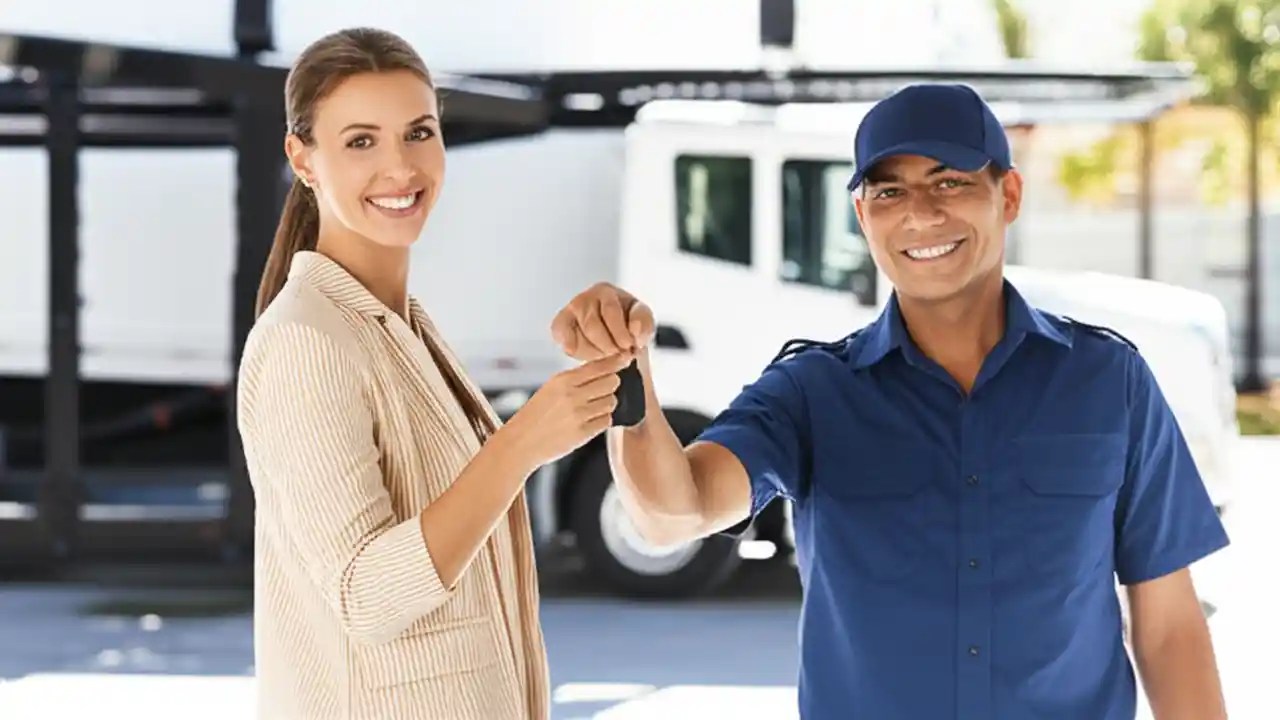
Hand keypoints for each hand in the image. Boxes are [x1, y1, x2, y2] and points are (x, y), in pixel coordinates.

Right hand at [500, 351, 634, 467]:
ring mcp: (578, 414)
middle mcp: (572, 395)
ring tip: (592, 408)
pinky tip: (590, 421)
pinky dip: (602, 420)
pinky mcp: (583, 433)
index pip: (599, 366)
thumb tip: (605, 370)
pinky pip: (606, 421)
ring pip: (611, 401)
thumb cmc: (535, 416)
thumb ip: (575, 379)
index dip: (616, 361)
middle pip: (611, 382)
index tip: (625, 359)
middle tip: (603, 390)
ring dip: (607, 404)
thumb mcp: (550, 389)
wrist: (520, 443)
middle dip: (611, 385)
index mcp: (562, 380)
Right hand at [551, 282, 654, 360]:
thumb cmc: (629, 323)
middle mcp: (584, 298)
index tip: (628, 346)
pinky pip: (561, 337)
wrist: (616, 334)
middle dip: (607, 345)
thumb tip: (635, 330)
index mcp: (606, 292)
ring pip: (577, 336)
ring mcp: (569, 312)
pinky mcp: (559, 325)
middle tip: (618, 355)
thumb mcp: (644, 321)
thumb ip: (644, 322)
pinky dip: (571, 348)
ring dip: (594, 352)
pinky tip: (582, 355)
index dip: (620, 332)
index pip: (610, 311)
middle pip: (592, 326)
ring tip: (607, 356)